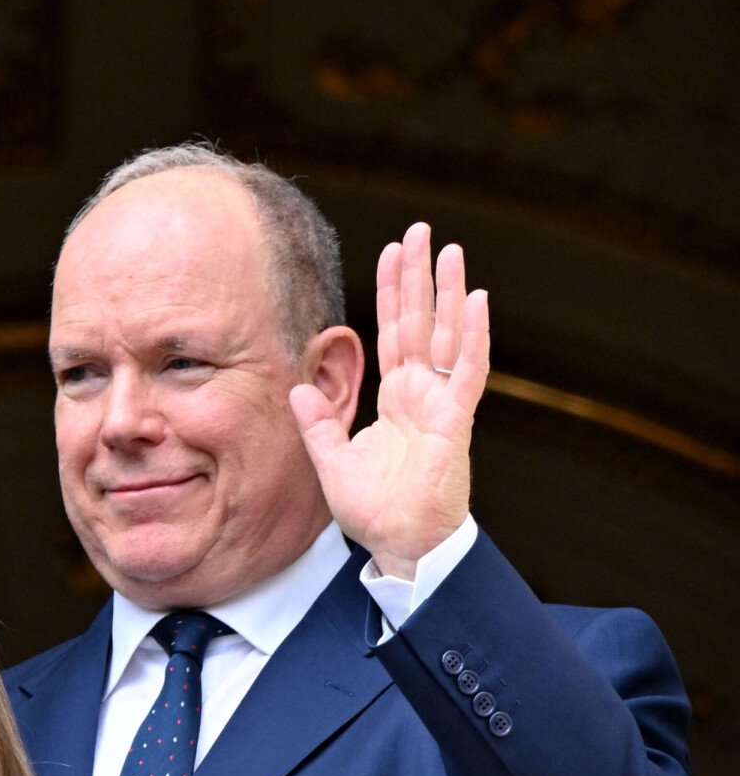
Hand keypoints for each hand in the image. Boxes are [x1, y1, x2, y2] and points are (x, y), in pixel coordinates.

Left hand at [290, 221, 488, 578]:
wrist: (401, 545)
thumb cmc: (375, 512)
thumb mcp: (333, 463)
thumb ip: (318, 426)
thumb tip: (297, 390)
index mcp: (396, 399)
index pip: (394, 333)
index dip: (392, 293)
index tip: (391, 252)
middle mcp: (420, 393)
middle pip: (421, 321)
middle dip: (420, 276)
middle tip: (421, 230)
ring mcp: (441, 403)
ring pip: (447, 335)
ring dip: (450, 292)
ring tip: (451, 250)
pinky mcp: (456, 420)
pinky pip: (467, 371)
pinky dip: (474, 335)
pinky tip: (477, 299)